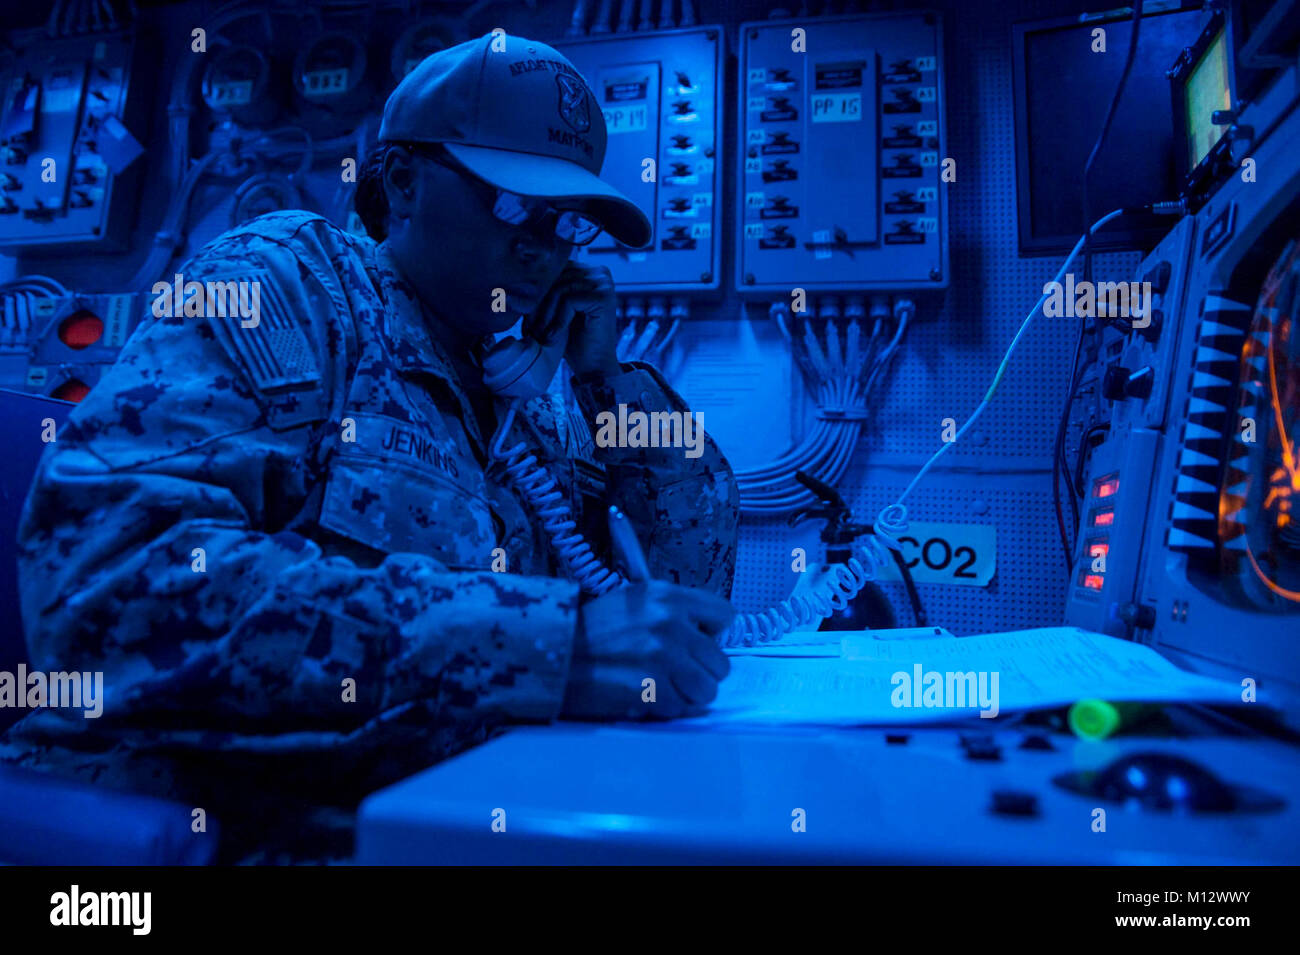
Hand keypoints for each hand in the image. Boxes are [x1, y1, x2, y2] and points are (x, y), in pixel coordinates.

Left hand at [525, 262, 620, 377]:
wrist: (594, 365)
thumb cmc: (573, 340)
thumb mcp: (552, 312)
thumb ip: (539, 295)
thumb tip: (506, 292)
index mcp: (586, 271)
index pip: (551, 271)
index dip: (535, 294)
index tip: (523, 317)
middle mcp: (598, 273)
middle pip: (554, 279)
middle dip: (538, 306)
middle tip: (530, 330)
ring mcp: (603, 283)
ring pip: (559, 290)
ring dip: (546, 316)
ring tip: (541, 336)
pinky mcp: (603, 296)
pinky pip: (568, 300)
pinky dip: (558, 321)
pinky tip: (554, 337)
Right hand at [560, 580, 733, 720]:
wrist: (555, 656)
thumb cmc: (592, 633)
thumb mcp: (634, 603)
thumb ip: (672, 613)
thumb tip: (706, 635)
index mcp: (668, 596)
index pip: (724, 614)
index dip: (712, 634)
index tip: (697, 643)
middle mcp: (671, 622)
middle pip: (720, 662)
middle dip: (700, 672)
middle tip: (673, 672)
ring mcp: (664, 656)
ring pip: (707, 690)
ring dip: (686, 694)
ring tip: (659, 686)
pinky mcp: (653, 687)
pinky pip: (682, 708)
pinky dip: (666, 708)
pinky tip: (644, 696)